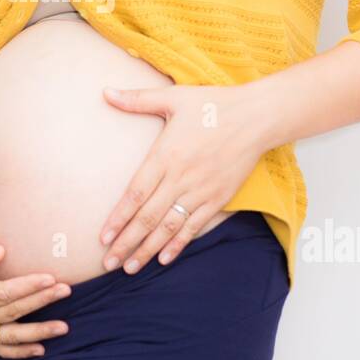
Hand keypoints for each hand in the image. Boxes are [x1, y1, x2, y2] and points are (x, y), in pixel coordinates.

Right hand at [0, 236, 70, 358]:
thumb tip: (1, 252)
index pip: (0, 294)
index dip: (26, 286)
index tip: (50, 277)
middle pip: (11, 312)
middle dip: (40, 301)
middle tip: (66, 290)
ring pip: (10, 336)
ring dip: (39, 332)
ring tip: (64, 327)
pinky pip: (1, 348)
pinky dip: (20, 351)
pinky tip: (41, 349)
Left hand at [97, 82, 271, 272]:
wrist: (257, 117)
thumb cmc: (213, 105)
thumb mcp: (173, 97)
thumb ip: (137, 99)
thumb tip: (105, 92)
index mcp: (165, 155)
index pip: (136, 193)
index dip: (118, 217)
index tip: (103, 237)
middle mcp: (181, 177)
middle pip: (148, 217)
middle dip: (126, 242)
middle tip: (107, 262)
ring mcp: (201, 191)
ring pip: (169, 227)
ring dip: (148, 249)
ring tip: (129, 267)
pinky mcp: (218, 198)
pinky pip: (194, 225)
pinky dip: (179, 243)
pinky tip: (164, 258)